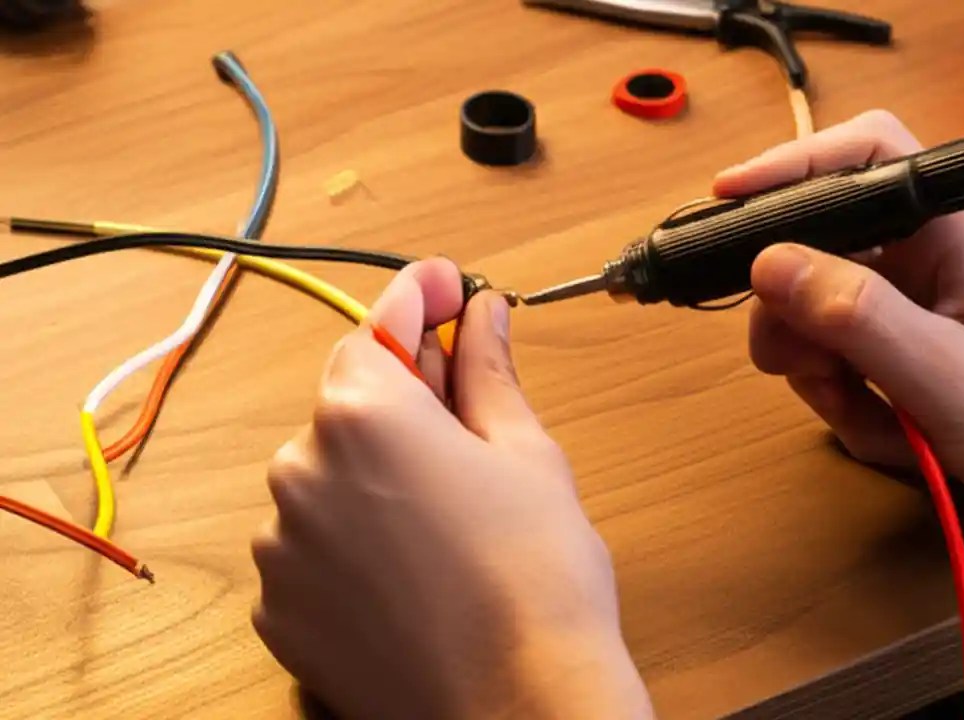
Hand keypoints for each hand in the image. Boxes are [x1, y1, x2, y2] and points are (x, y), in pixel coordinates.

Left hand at [251, 259, 651, 719]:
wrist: (517, 708)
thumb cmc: (536, 581)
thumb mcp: (525, 454)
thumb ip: (489, 374)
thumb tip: (483, 317)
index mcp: (364, 414)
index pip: (382, 326)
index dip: (419, 297)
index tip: (443, 283)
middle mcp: (302, 469)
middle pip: (352, 400)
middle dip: (408, 394)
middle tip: (472, 408)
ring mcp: (282, 545)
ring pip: (330, 474)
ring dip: (377, 470)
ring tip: (451, 511)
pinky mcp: (279, 609)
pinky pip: (313, 542)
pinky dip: (352, 535)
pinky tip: (415, 560)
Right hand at [717, 110, 963, 532]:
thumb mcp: (947, 378)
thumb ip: (857, 316)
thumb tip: (768, 262)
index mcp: (954, 229)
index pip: (862, 154)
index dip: (787, 167)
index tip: (725, 209)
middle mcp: (935, 250)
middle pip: (822, 247)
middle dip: (799, 318)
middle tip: (810, 374)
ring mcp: (927, 297)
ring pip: (826, 311)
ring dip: (830, 374)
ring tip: (874, 420)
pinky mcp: (922, 340)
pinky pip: (853, 354)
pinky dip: (856, 398)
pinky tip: (894, 433)